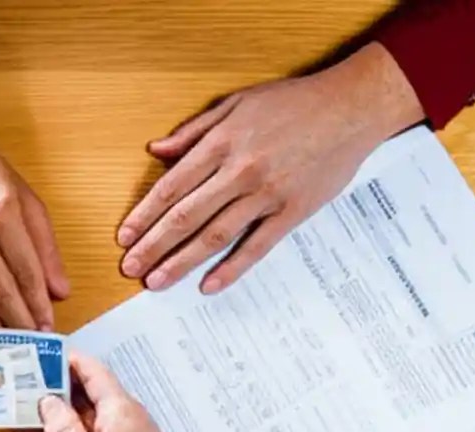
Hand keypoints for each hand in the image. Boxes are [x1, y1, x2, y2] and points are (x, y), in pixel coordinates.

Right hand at [37, 353, 203, 431]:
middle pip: (96, 387)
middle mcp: (134, 416)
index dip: (66, 360)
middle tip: (31, 384)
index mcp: (122, 414)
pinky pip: (109, 425)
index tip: (41, 356)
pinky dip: (86, 425)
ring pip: (100, 408)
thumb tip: (48, 403)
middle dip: (63, 384)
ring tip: (40, 409)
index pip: (93, 371)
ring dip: (73, 407)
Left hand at [117, 42, 423, 293]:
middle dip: (153, 245)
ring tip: (156, 281)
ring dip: (181, 261)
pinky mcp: (292, 212)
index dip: (145, 214)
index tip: (124, 236)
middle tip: (130, 268)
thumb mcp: (238, 102)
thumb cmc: (294, 102)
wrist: (350, 109)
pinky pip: (257, 246)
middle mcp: (240, 171)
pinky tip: (209, 285)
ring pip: (215, 235)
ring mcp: (267, 194)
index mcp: (222, 142)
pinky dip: (231, 268)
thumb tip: (157, 150)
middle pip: (187, 216)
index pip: (172, 186)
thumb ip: (195, 130)